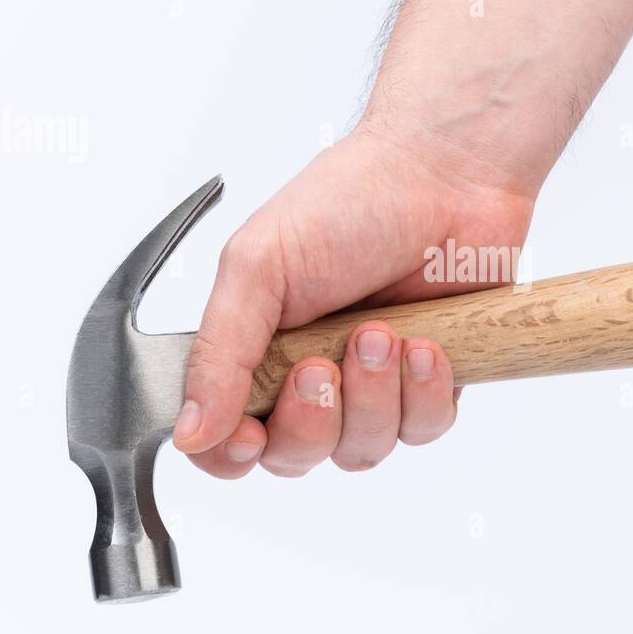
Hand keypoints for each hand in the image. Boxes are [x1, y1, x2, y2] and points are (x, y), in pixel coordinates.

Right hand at [171, 124, 534, 477]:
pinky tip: (428, 345)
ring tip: (383, 332)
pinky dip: (425, 392)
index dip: (233, 454)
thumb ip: (219, 354)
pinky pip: (423, 429)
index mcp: (255, 351)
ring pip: (362, 450)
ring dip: (374, 396)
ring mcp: (372, 385)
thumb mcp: (258, 268)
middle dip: (313, 417)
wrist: (444, 176)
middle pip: (294, 457)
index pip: (225, 441)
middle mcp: (309, 376)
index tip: (252, 437)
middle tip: (323, 364)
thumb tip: (187, 431)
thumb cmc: (349, 202)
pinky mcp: (430, 385)